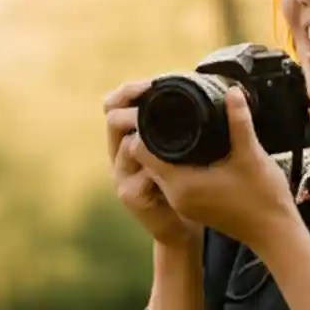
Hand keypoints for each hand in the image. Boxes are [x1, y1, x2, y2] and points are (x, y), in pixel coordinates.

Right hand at [103, 80, 200, 247]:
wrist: (180, 227)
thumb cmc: (183, 183)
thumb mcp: (178, 149)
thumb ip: (175, 126)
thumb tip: (196, 90)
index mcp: (127, 138)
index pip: (114, 106)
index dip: (128, 91)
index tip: (151, 82)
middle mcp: (118, 154)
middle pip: (113, 119)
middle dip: (133, 104)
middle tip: (154, 95)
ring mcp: (121, 176)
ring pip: (128, 145)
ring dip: (146, 133)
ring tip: (165, 124)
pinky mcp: (130, 196)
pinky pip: (140, 176)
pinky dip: (155, 167)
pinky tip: (169, 161)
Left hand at [130, 87, 297, 253]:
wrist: (275, 233)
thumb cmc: (263, 197)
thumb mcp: (251, 155)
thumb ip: (239, 122)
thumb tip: (232, 91)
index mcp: (181, 184)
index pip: (142, 152)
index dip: (145, 129)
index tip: (161, 110)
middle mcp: (175, 195)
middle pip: (148, 160)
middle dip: (153, 136)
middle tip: (168, 113)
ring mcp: (182, 203)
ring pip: (160, 169)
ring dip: (164, 150)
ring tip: (179, 125)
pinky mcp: (192, 205)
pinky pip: (172, 179)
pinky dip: (175, 163)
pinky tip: (191, 147)